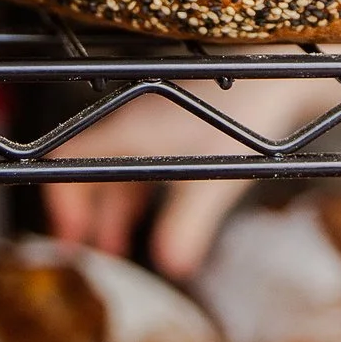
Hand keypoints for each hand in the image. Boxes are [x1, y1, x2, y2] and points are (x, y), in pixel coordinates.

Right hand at [41, 78, 331, 278]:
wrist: (279, 74)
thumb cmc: (246, 117)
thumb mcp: (212, 179)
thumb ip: (186, 226)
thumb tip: (170, 267)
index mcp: (126, 131)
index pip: (66, 158)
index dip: (61, 199)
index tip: (73, 235)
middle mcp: (132, 122)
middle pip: (88, 167)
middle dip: (86, 212)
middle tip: (88, 251)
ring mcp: (154, 122)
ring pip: (118, 166)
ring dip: (113, 207)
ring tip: (117, 247)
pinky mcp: (178, 124)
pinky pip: (143, 161)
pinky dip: (140, 194)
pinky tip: (155, 220)